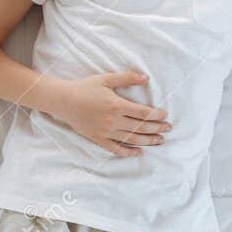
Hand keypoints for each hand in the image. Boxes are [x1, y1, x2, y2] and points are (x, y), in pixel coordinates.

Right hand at [49, 71, 171, 156]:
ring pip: (131, 139)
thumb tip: (146, 78)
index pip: (142, 112)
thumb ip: (127, 78)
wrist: (64, 101)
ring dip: (148, 141)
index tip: (165, 115)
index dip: (156, 115)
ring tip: (160, 140)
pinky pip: (116, 149)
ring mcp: (106, 132)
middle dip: (156, 128)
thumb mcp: (106, 79)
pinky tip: (139, 152)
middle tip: (168, 128)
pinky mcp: (98, 139)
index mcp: (116, 105)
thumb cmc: (85, 88)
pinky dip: (128, 152)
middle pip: (140, 127)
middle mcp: (113, 121)